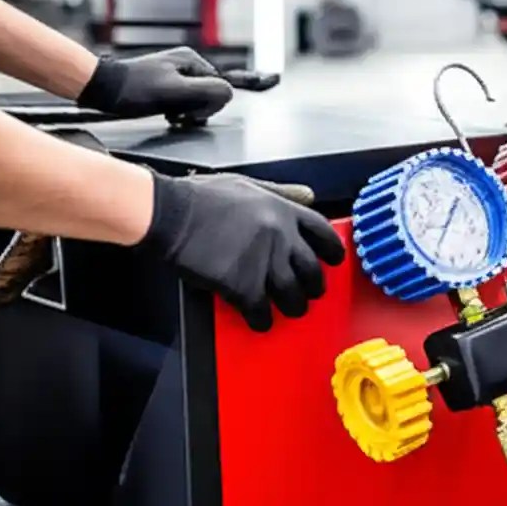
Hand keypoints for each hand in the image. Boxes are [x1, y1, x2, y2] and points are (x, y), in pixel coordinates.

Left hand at [77, 47, 233, 123]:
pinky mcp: (164, 84)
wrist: (101, 89)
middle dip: (196, 109)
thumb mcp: (176, 91)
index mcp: (192, 60)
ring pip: (196, 99)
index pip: (220, 88)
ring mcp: (175, 73)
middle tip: (176, 115)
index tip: (188, 113)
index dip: (208, 106)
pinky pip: (183, 101)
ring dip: (186, 112)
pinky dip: (177, 111)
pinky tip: (165, 114)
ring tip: (169, 115)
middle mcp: (185, 63)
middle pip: (209, 93)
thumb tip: (228, 93)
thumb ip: (207, 90)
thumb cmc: (135, 91)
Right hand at [138, 173, 345, 331]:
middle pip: (312, 270)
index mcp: (284, 211)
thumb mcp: (249, 185)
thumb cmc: (202, 198)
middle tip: (311, 292)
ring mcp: (264, 263)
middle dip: (314, 285)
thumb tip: (309, 195)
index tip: (334, 260)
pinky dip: (262, 320)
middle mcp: (281, 237)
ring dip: (294, 306)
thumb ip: (282, 192)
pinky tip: (259, 320)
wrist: (172, 213)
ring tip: (290, 309)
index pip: (323, 233)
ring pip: (293, 295)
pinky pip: (262, 312)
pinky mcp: (243, 285)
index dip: (333, 250)